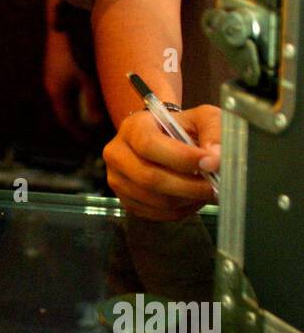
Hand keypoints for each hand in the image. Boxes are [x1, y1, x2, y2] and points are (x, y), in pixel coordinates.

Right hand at [44, 27, 104, 137]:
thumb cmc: (76, 51)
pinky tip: (88, 97)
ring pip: (65, 102)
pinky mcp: (57, 69)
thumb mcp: (87, 78)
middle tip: (91, 134)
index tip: (88, 142)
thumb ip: (92, 100)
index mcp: (57, 92)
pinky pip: (66, 92)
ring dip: (77, 111)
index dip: (77, 133)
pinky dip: (76, 99)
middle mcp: (52, 87)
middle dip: (77, 124)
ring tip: (91, 118)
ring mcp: (53, 78)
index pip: (66, 120)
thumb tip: (96, 121)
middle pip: (64, 112)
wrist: (63, 27)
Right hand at [103, 104, 220, 219]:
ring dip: (187, 199)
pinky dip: (180, 210)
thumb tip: (215, 159)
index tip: (210, 163)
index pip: (149, 144)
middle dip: (188, 185)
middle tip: (215, 185)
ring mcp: (118, 180)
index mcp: (133, 127)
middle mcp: (117, 153)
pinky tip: (193, 198)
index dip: (180, 157)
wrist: (168, 142)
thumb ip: (213, 131)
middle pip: (150, 177)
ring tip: (207, 191)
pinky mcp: (126, 202)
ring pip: (155, 200)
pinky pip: (156, 214)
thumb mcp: (202, 118)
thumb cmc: (184, 129)